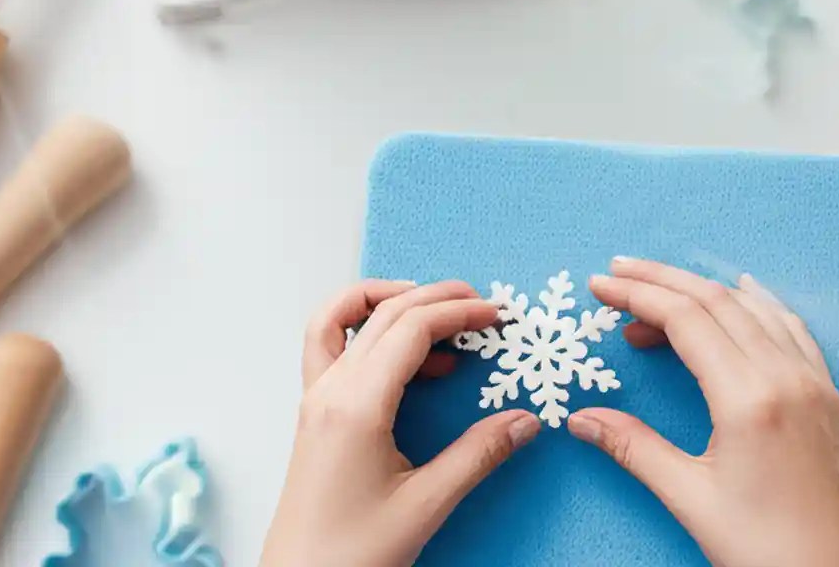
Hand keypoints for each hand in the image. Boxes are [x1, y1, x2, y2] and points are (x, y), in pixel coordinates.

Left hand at [261, 280, 541, 566]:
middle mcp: (328, 391)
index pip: (409, 329)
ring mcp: (315, 399)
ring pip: (341, 319)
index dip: (456, 312)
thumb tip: (524, 421)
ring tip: (437, 314)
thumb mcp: (426, 505)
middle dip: (433, 297)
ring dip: (387, 301)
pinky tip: (406, 358)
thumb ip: (477, 455)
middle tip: (479, 302)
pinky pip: (329, 347)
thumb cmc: (351, 552)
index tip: (495, 313)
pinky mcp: (314, 413)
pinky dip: (365, 330)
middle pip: (381, 314)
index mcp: (355, 406)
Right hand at [568, 258, 838, 566]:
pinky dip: (757, 304)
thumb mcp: (689, 497)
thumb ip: (632, 448)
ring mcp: (814, 385)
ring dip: (703, 291)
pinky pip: (791, 329)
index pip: (686, 320)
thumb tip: (582, 420)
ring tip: (659, 292)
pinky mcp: (828, 399)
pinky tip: (744, 296)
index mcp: (750, 399)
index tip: (600, 287)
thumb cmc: (771, 552)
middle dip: (662, 280)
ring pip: (753, 309)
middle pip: (717, 301)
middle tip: (617, 272)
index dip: (637, 296)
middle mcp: (787, 379)